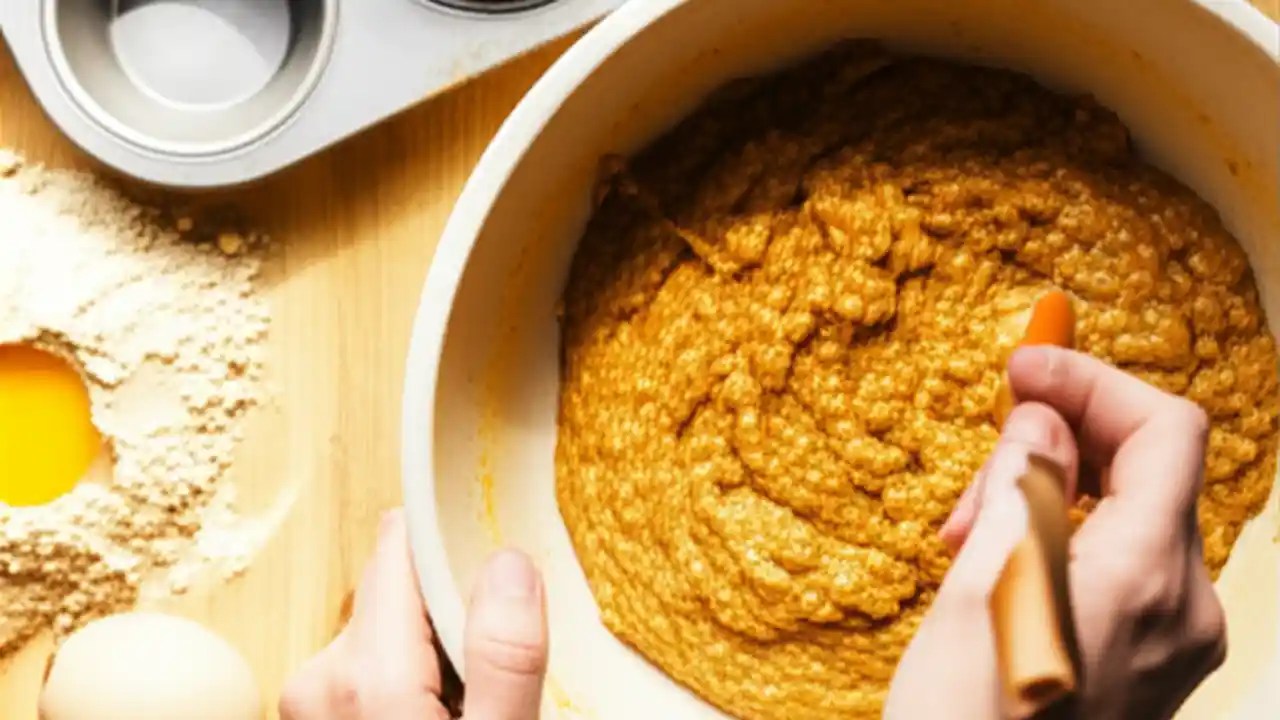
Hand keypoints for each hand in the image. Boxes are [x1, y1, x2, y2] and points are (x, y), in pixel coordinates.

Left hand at [280, 510, 549, 719]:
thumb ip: (504, 658)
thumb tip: (509, 563)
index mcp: (364, 670)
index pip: (402, 544)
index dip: (456, 550)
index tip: (497, 561)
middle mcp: (320, 674)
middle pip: (398, 585)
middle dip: (449, 607)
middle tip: (494, 659)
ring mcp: (310, 700)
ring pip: (387, 626)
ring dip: (431, 646)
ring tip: (471, 698)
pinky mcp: (318, 715)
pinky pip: (371, 664)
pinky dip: (409, 676)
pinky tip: (444, 711)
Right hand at [886, 347, 1226, 719]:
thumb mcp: (977, 585)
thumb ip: (1023, 486)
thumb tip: (1044, 422)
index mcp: (1145, 577)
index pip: (1164, 430)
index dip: (1093, 380)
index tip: (1023, 367)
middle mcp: (1183, 607)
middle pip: (1149, 471)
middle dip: (1061, 445)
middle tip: (980, 465)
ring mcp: (1175, 641)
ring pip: (1131, 517)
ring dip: (1053, 493)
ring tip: (967, 530)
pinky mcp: (1151, 663)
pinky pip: (1124, 565)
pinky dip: (1066, 537)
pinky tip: (999, 561)